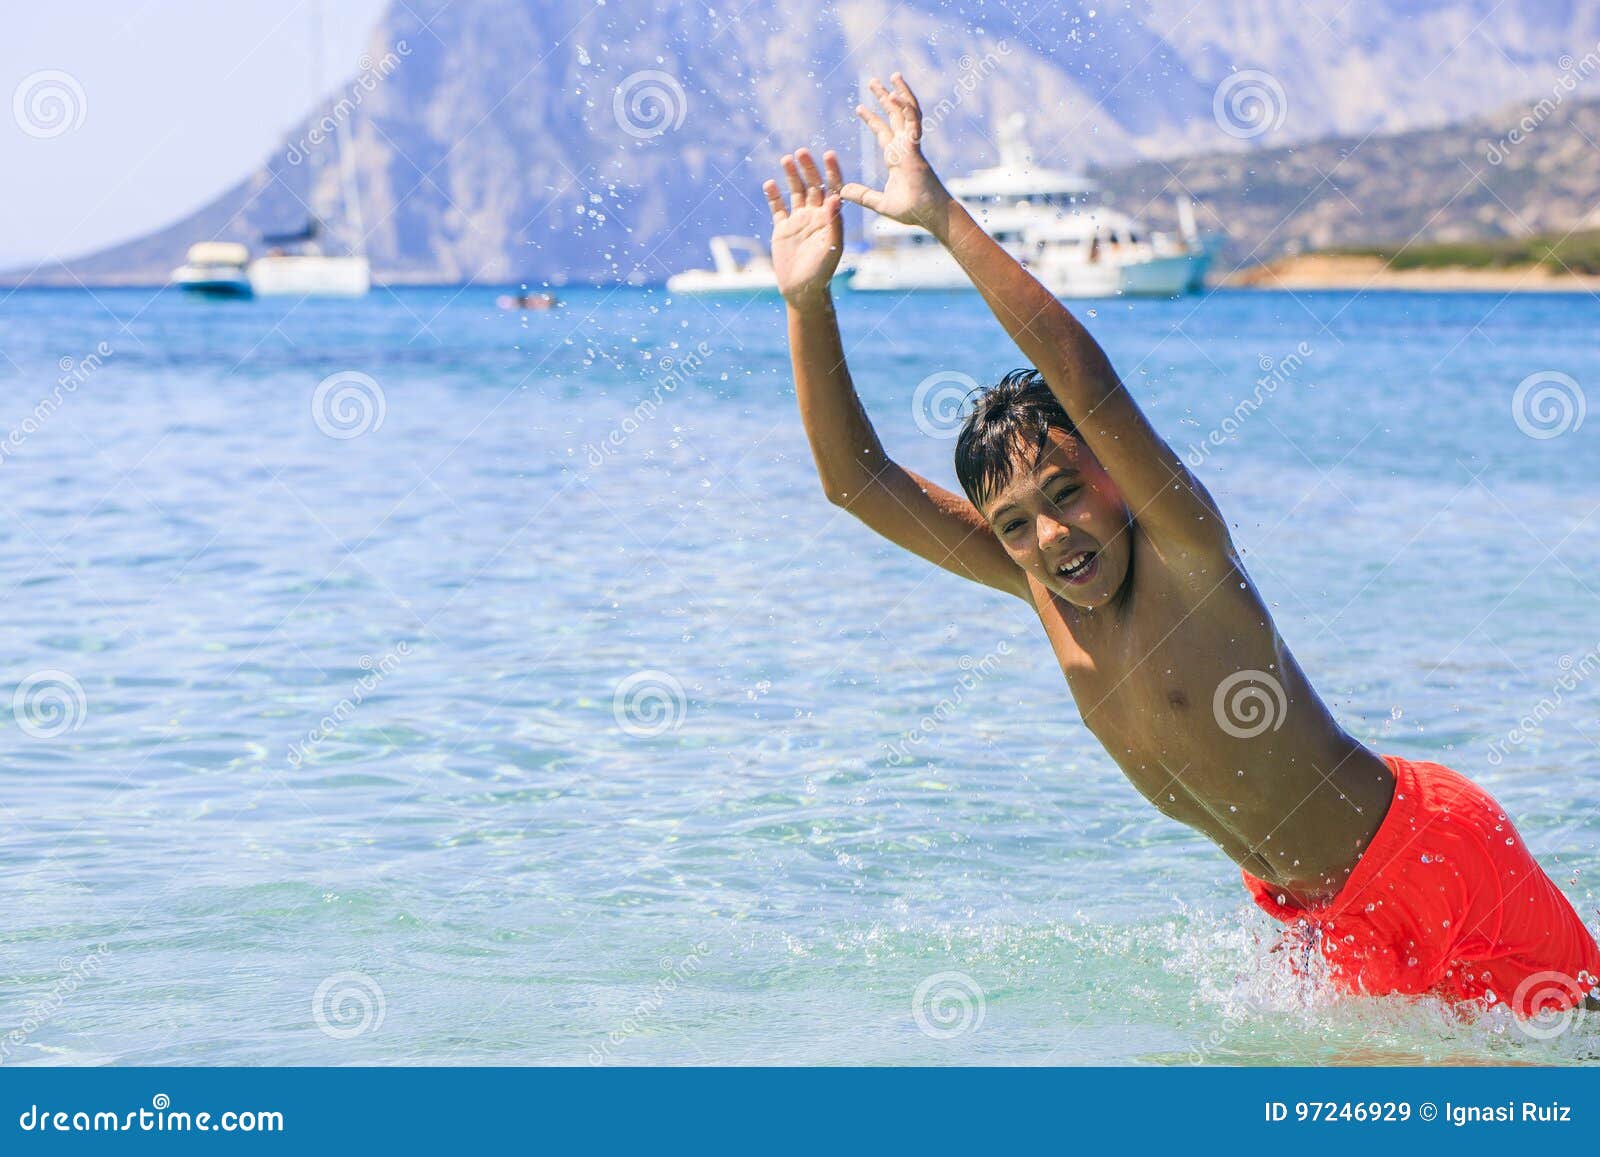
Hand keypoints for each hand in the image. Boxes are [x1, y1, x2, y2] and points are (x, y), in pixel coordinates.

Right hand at [764, 147, 843, 305]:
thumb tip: (837, 197)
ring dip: (791, 176)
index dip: (831, 171)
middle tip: (801, 152)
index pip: (833, 188)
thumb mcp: (831, 247)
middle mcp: (815, 216)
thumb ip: (834, 222)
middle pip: (812, 186)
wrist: (802, 290)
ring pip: (795, 192)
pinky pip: (777, 208)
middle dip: (808, 168)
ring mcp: (798, 221)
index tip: (828, 154)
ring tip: (786, 159)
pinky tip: (769, 184)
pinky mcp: (782, 229)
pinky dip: (773, 196)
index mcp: (830, 218)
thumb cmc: (821, 272)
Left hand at [842, 73, 951, 230]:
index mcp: (896, 157)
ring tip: (891, 75)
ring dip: (899, 93)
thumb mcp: (879, 203)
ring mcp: (911, 145)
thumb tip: (842, 191)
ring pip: (906, 112)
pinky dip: (906, 106)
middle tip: (873, 81)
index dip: (872, 119)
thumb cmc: (911, 211)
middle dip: (884, 97)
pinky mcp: (915, 148)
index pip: (883, 132)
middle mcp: (904, 147)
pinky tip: (895, 94)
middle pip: (894, 115)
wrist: (929, 215)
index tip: (860, 107)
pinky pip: (912, 122)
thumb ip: (862, 195)